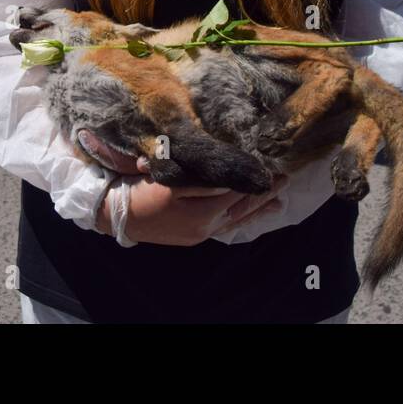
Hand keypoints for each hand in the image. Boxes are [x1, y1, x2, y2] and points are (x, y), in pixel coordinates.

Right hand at [104, 177, 286, 246]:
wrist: (118, 214)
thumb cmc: (143, 191)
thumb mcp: (172, 181)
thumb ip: (204, 182)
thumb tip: (231, 178)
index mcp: (202, 213)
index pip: (238, 193)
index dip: (255, 180)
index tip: (272, 167)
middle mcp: (206, 227)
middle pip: (242, 209)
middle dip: (264, 195)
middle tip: (284, 181)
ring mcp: (200, 234)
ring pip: (236, 221)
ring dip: (257, 211)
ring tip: (279, 204)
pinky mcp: (194, 235)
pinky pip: (224, 228)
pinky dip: (240, 220)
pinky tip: (248, 217)